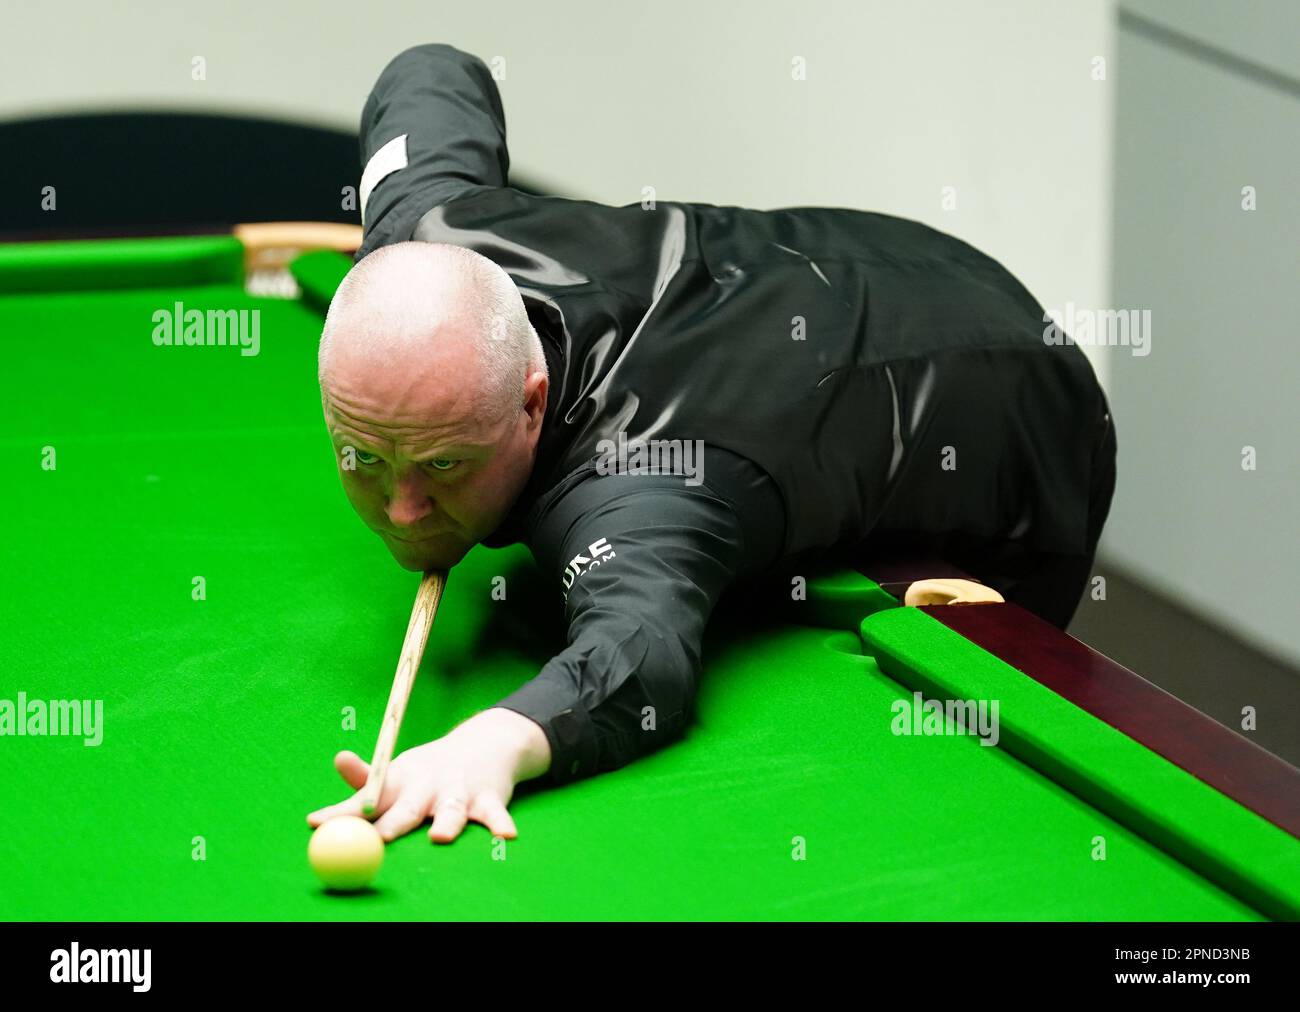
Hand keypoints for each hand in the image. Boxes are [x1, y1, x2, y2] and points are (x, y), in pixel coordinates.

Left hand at [306, 708, 551, 843]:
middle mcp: (427, 786)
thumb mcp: (396, 773)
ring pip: (451, 811)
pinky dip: (500, 824)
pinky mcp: (489, 798)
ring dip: (446, 823)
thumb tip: (326, 785)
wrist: (487, 743)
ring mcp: (458, 792)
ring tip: (440, 837)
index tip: (316, 822)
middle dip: (393, 822)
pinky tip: (504, 835)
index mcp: (399, 782)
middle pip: (406, 808)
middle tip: (379, 837)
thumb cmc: (430, 771)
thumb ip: (365, 784)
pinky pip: (494, 814)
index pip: (365, 799)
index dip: (341, 813)